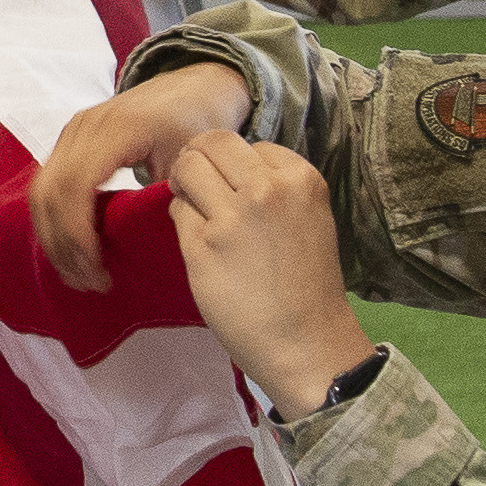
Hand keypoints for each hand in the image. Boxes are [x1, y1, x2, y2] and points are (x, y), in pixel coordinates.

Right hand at [28, 63, 254, 293]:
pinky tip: (75, 252)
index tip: (99, 269)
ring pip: (40, 193)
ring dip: (54, 239)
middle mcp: (84, 126)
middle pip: (49, 193)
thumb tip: (140, 243)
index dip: (79, 233)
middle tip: (90, 282)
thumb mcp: (193, 161)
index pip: (76, 185)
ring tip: (81, 275)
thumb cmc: (196, 125)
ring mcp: (71, 132)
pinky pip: (46, 187)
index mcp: (118, 129)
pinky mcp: (67, 142)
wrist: (192, 88)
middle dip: (63, 245)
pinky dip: (54, 223)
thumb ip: (167, 197)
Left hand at [163, 131, 375, 405]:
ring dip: (183, 183)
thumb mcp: (307, 218)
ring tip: (194, 209)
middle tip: (196, 186)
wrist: (306, 342)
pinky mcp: (203, 245)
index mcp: (301, 178)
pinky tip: (201, 246)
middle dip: (199, 158)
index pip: (252, 145)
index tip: (236, 190)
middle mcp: (267, 189)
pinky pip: (177, 211)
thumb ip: (274, 188)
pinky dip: (182, 222)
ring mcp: (233, 216)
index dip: (237, 165)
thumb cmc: (307, 285)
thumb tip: (225, 171)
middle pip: (213, 143)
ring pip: (188, 167)